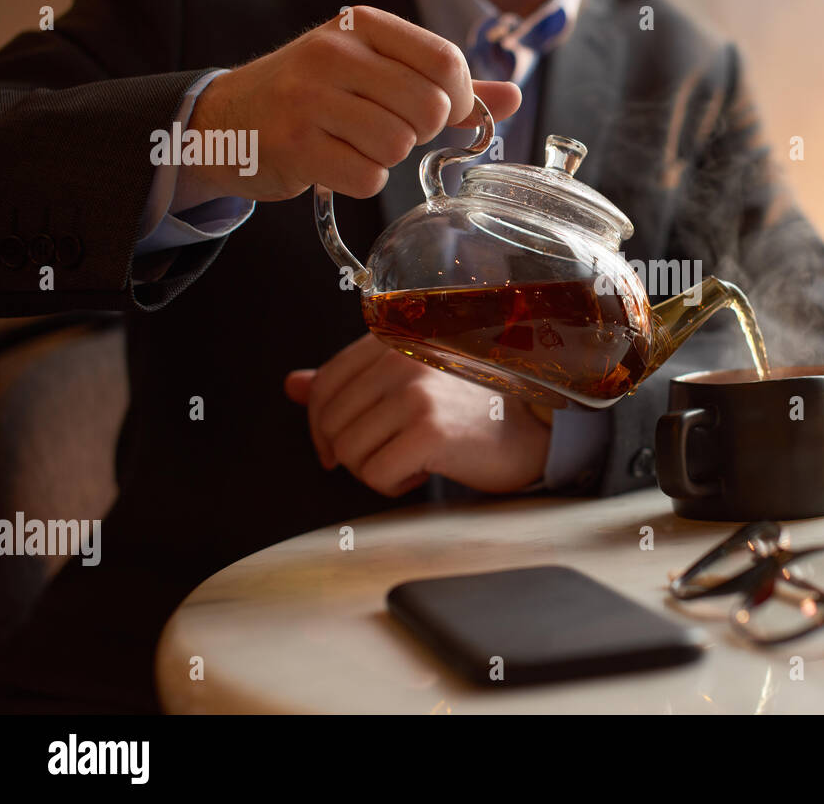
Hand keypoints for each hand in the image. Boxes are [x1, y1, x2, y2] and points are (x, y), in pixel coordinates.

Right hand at [178, 5, 521, 208]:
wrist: (228, 118)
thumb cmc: (317, 94)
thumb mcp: (377, 70)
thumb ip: (447, 84)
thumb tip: (513, 98)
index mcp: (362, 25)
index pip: (446, 61)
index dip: (460, 99)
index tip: (444, 113)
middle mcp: (333, 53)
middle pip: (430, 106)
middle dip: (423, 131)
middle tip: (392, 129)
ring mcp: (308, 99)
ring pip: (399, 144)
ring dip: (388, 157)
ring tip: (357, 142)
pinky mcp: (294, 146)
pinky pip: (367, 177)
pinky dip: (361, 179)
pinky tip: (335, 161)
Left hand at [284, 334, 550, 495]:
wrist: (532, 431)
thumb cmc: (469, 408)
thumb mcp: (407, 382)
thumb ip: (350, 380)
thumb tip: (291, 385)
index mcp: (394, 337)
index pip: (325, 383)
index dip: (321, 425)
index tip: (337, 447)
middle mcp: (402, 357)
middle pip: (330, 421)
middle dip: (348, 451)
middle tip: (384, 456)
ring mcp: (416, 393)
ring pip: (348, 451)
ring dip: (372, 470)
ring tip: (408, 459)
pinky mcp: (430, 431)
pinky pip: (375, 475)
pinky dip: (391, 485)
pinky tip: (421, 472)